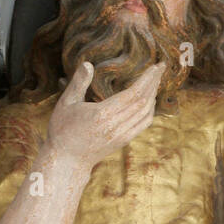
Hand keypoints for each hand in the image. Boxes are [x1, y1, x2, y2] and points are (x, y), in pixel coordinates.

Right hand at [46, 60, 164, 167]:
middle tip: (160, 67)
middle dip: (154, 82)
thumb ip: (78, 83)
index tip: (156, 66)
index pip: (133, 94)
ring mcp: (122, 135)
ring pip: (146, 112)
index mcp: (102, 115)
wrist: (67, 160)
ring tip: (156, 79)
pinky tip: (150, 99)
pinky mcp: (124, 141)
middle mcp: (115, 126)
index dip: (147, 79)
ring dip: (153, 94)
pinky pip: (143, 123)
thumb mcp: (66, 103)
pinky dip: (150, 109)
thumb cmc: (62, 130)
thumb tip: (88, 63)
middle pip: (143, 101)